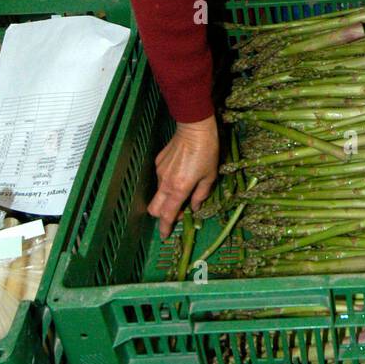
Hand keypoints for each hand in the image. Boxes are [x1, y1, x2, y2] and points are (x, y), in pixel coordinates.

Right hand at [148, 116, 218, 238]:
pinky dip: (167, 183)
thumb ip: (201, 195)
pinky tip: (180, 173)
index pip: (167, 214)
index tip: (165, 235)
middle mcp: (165, 183)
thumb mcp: (210, 176)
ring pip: (158, 193)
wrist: (194, 127)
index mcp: (179, 189)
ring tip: (184, 189)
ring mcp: (159, 171)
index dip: (165, 227)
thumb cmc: (207, 152)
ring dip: (167, 198)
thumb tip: (194, 207)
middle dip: (161, 216)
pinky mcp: (158, 162)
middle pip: (154, 208)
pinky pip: (160, 178)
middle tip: (177, 212)